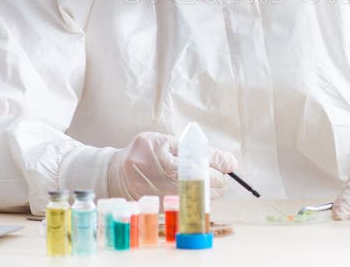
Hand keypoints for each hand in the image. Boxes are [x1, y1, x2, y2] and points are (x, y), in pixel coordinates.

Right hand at [107, 132, 237, 199]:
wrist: (118, 176)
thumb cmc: (143, 153)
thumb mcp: (162, 141)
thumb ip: (188, 146)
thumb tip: (219, 158)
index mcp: (163, 157)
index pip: (199, 160)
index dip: (219, 162)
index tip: (231, 164)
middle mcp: (163, 178)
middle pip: (202, 180)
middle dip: (218, 177)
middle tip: (225, 173)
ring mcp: (164, 196)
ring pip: (199, 195)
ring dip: (212, 189)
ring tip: (216, 181)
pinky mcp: (165, 208)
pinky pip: (190, 203)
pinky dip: (200, 197)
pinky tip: (203, 190)